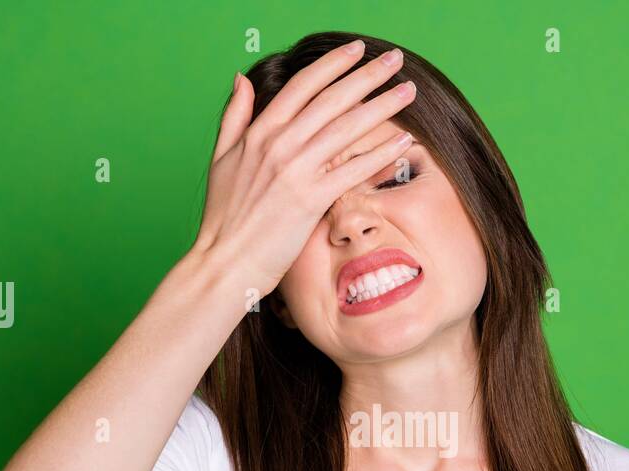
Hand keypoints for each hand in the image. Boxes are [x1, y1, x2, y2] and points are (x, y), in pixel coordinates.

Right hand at [192, 40, 416, 298]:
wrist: (223, 262)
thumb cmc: (223, 218)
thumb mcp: (220, 158)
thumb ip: (234, 116)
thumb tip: (242, 77)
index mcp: (259, 132)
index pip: (302, 86)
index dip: (333, 64)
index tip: (356, 50)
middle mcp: (278, 145)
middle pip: (332, 100)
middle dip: (367, 76)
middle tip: (394, 60)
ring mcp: (295, 171)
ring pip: (347, 127)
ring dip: (382, 106)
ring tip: (408, 90)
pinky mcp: (310, 200)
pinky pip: (353, 170)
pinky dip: (381, 154)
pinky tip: (404, 142)